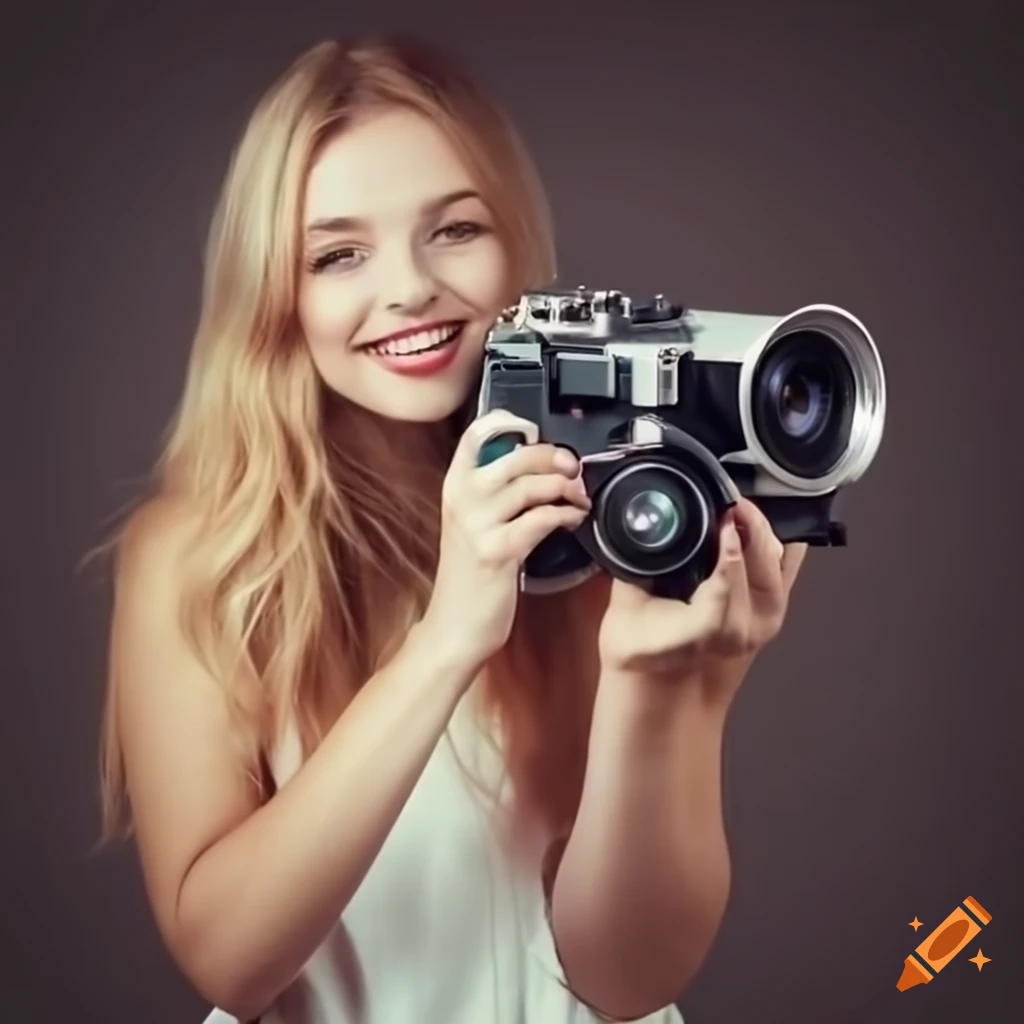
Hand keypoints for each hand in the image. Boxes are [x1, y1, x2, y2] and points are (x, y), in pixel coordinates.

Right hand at [422, 409, 591, 675]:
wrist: (455, 626)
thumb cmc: (470, 576)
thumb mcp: (472, 524)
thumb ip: (493, 493)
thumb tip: (536, 464)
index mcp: (455, 486)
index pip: (475, 433)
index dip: (509, 422)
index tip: (534, 432)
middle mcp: (462, 499)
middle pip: (515, 455)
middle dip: (554, 457)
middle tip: (573, 469)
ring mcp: (478, 525)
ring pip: (532, 485)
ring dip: (566, 488)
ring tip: (579, 497)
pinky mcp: (498, 551)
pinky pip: (542, 519)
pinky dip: (566, 515)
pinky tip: (573, 519)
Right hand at [597, 497, 807, 699]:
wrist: (664, 692)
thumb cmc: (642, 648)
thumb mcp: (627, 605)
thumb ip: (636, 561)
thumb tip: (644, 514)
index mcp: (708, 626)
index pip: (731, 579)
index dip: (729, 541)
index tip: (721, 509)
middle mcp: (744, 627)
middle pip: (763, 564)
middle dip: (751, 526)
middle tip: (729, 498)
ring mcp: (765, 623)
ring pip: (778, 563)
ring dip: (763, 531)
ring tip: (740, 507)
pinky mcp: (774, 616)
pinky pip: (787, 570)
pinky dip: (780, 543)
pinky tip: (763, 523)